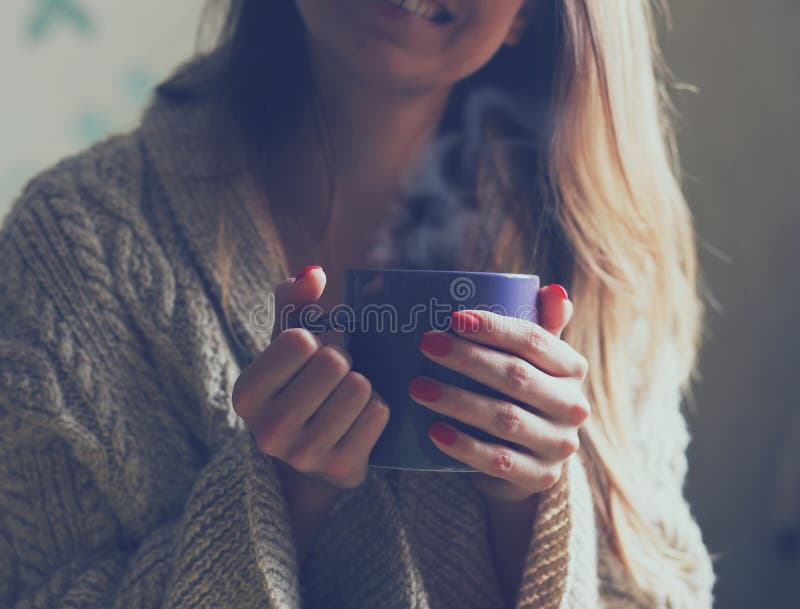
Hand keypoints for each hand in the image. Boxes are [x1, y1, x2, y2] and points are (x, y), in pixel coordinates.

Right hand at [233, 266, 390, 490]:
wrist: (309, 464)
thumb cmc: (297, 389)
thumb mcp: (284, 347)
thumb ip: (293, 302)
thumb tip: (313, 273)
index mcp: (246, 394)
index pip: (299, 340)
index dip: (314, 341)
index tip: (308, 359)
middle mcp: (268, 429)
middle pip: (333, 363)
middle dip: (342, 362)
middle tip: (333, 380)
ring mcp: (304, 454)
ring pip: (359, 387)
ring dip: (361, 385)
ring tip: (345, 399)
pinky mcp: (341, 468)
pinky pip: (378, 413)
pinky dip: (377, 408)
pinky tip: (359, 419)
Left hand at [408, 284, 589, 502]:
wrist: (528, 461)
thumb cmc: (522, 394)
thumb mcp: (533, 361)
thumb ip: (540, 325)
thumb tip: (552, 290)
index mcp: (572, 368)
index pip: (533, 341)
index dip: (493, 327)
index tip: (452, 318)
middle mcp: (573, 406)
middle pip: (515, 376)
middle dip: (467, 358)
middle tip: (425, 344)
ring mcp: (559, 445)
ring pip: (505, 418)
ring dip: (457, 400)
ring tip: (417, 386)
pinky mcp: (540, 477)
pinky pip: (498, 461)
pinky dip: (464, 446)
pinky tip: (434, 431)